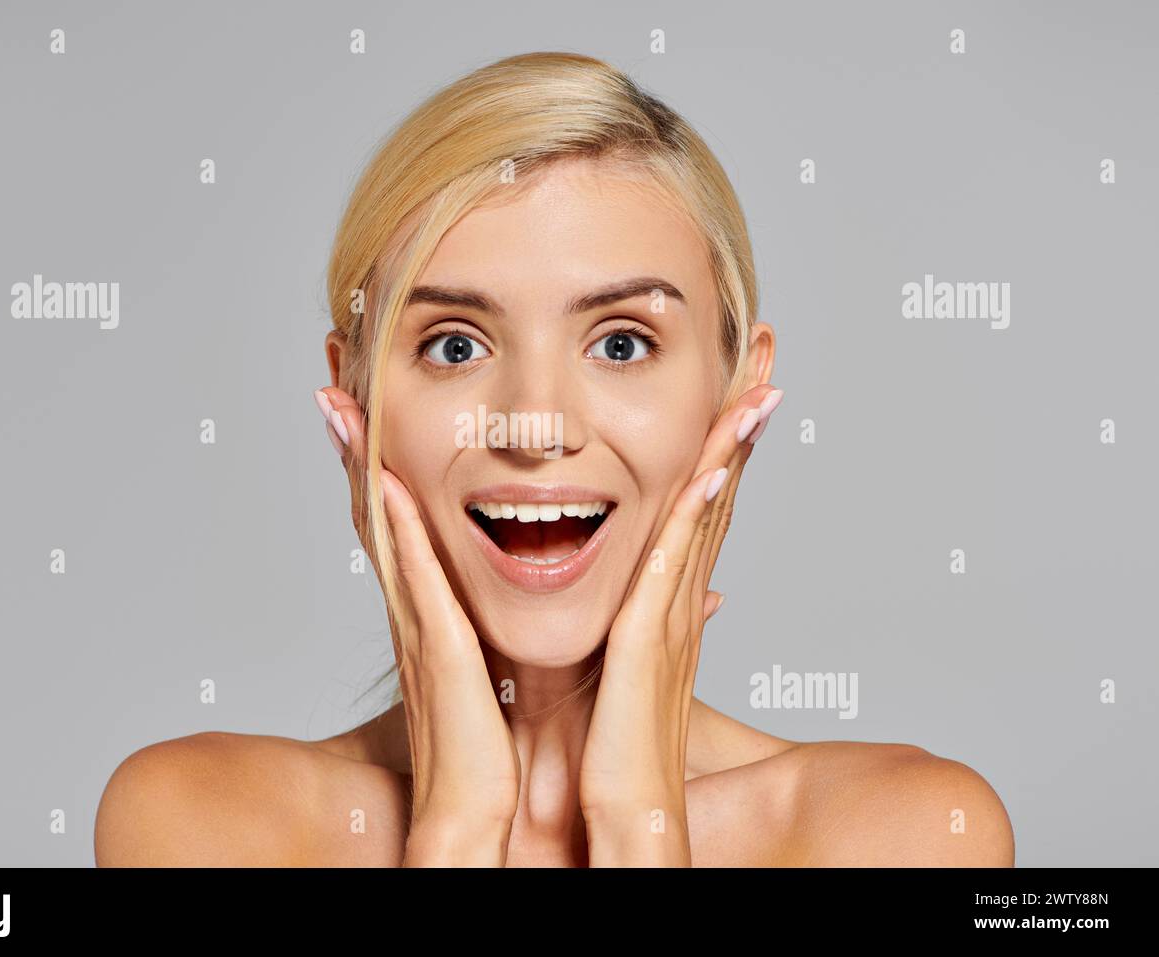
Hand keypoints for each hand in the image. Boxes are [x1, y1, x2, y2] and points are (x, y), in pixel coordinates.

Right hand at [314, 388, 521, 865]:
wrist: (469, 818)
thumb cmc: (485, 752)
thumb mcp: (495, 671)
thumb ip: (504, 629)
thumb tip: (557, 589)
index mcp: (430, 613)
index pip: (402, 524)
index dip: (384, 462)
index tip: (372, 404)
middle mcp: (414, 611)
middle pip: (377, 511)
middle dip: (355, 445)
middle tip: (334, 377)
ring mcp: (418, 628)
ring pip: (383, 530)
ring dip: (362, 464)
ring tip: (339, 401)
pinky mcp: (436, 653)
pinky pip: (413, 581)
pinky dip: (399, 530)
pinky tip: (390, 483)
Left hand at [578, 384, 783, 865]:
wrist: (628, 812)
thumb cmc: (620, 746)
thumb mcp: (629, 664)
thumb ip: (644, 620)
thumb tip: (670, 594)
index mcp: (671, 597)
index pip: (704, 499)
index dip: (724, 438)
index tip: (741, 381)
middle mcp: (682, 596)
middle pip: (721, 489)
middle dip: (743, 418)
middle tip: (767, 352)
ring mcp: (673, 615)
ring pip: (709, 513)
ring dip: (733, 446)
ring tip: (759, 383)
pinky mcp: (651, 641)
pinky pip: (675, 566)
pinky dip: (696, 516)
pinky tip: (712, 469)